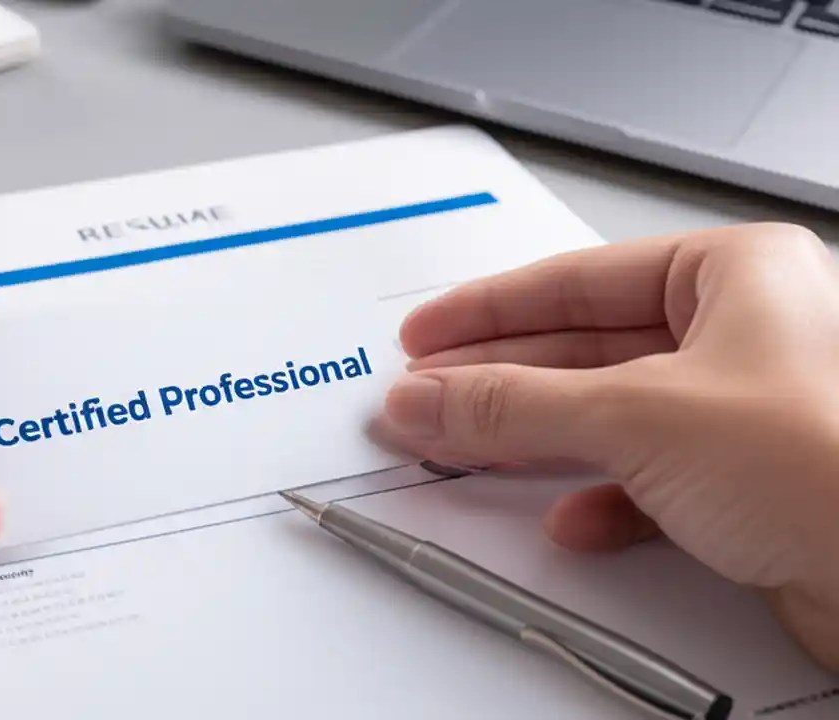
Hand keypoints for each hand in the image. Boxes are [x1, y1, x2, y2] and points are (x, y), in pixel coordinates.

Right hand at [383, 223, 838, 670]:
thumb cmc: (832, 462)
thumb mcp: (640, 413)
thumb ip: (516, 405)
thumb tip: (432, 396)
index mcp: (737, 275)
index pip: (580, 279)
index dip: (490, 308)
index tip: (429, 332)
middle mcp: (746, 335)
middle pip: (587, 349)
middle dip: (501, 380)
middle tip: (429, 397)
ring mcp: (747, 414)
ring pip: (612, 418)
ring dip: (539, 442)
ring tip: (469, 450)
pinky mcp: (748, 487)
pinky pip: (648, 480)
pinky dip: (601, 498)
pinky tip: (572, 517)